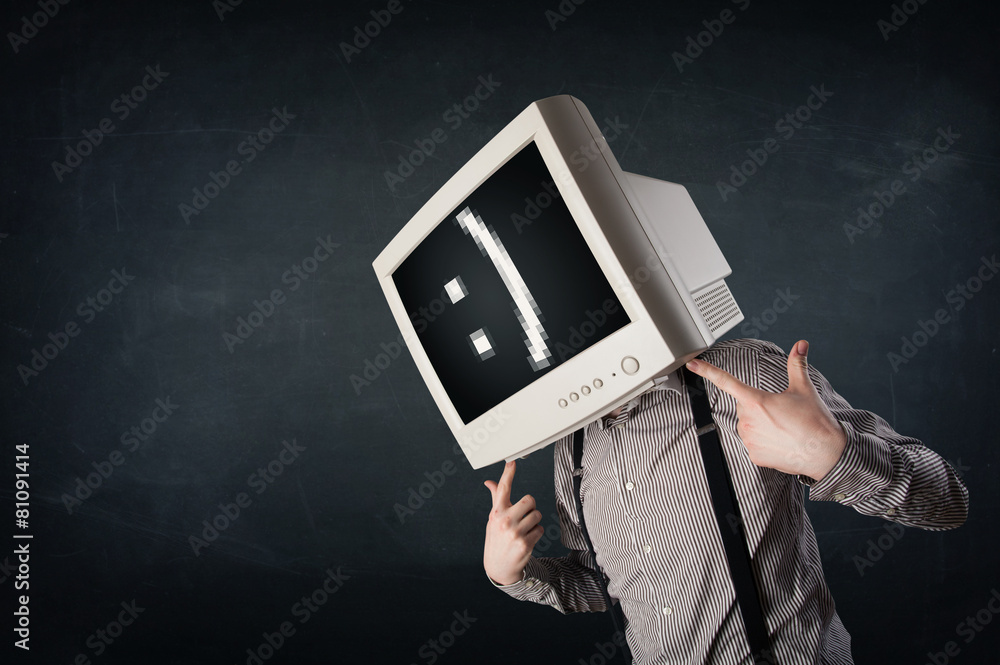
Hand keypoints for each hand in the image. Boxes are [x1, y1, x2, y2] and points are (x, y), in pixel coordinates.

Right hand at [483, 460, 544, 585]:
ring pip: (537, 515)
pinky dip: (536, 534)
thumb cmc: (497, 539)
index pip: (502, 489)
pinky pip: (540, 530)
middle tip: (524, 516)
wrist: (499, 567)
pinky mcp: (525, 543)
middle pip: (530, 500)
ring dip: (534, 522)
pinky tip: (526, 540)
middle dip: (530, 507)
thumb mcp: (493, 519)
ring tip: (524, 530)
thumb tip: (489, 482)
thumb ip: (496, 499)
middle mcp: (504, 520)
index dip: (508, 474)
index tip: (512, 462)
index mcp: (496, 512)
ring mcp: (515, 532)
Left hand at [684, 339, 846, 480]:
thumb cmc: (816, 422)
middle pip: (744, 406)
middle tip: (780, 411)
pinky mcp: (754, 456)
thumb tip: (800, 345)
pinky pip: (753, 443)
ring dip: (760, 423)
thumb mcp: (804, 389)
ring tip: (783, 427)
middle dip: (758, 405)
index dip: (707, 371)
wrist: (826, 454)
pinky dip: (764, 441)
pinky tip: (780, 441)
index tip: (692, 364)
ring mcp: (750, 440)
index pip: (727, 382)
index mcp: (757, 401)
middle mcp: (749, 421)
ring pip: (747, 425)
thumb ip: (797, 365)